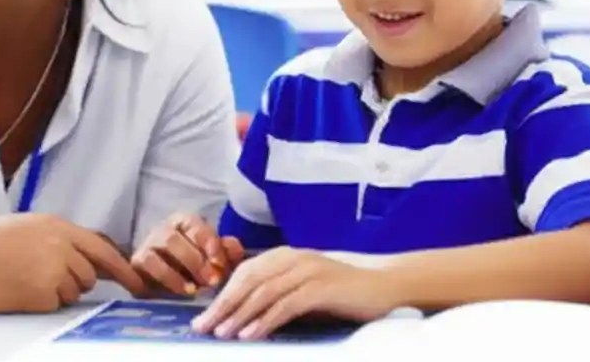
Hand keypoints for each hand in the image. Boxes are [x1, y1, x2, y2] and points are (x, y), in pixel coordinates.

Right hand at [0, 213, 146, 312]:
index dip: (123, 270)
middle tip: (36, 277)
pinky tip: (12, 290)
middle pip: (89, 275)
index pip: (103, 249)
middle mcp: (59, 244)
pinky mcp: (38, 293)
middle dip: (72, 281)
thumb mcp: (24, 229)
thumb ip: (56, 240)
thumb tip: (83, 259)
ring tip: (17, 279)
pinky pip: (52, 306)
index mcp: (56, 225)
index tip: (138, 285)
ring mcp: (50, 269)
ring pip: (71, 292)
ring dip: (52, 292)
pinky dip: (36, 304)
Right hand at [131, 212, 244, 295]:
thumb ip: (226, 252)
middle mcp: (162, 231)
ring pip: (152, 256)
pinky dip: (158, 284)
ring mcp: (145, 249)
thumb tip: (233, 248)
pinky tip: (175, 294)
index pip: (194, 225)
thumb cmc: (198, 263)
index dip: (208, 243)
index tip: (220, 263)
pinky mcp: (136, 269)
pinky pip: (139, 275)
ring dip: (173, 275)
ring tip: (192, 291)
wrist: (169, 279)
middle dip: (193, 261)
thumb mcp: (216, 257)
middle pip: (171, 238)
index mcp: (184, 222)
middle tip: (211, 281)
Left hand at [191, 248, 396, 340]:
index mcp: (285, 256)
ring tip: (222, 334)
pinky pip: (287, 303)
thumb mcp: (303, 288)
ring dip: (240, 314)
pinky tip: (251, 334)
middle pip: (248, 280)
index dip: (221, 295)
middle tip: (203, 327)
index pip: (244, 273)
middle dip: (223, 305)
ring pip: (264, 291)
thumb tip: (242, 316)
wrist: (385, 285)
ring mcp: (308, 270)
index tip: (203, 317)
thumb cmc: (341, 291)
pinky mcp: (322, 287)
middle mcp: (293, 257)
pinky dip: (266, 319)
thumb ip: (277, 294)